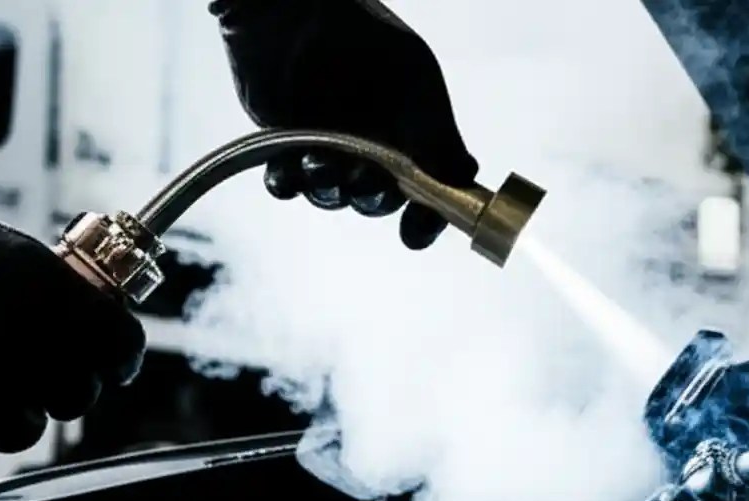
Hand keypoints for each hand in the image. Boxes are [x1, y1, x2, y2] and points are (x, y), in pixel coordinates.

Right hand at [0, 203, 145, 472]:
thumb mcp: (16, 252)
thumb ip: (68, 292)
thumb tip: (108, 322)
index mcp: (52, 295)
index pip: (122, 345)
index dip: (120, 355)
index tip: (112, 360)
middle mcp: (24, 344)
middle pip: (80, 396)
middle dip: (63, 384)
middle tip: (34, 364)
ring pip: (25, 430)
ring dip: (8, 412)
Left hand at [211, 0, 478, 249]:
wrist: (291, 8)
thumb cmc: (362, 33)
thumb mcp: (413, 77)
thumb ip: (436, 132)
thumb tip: (464, 178)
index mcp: (412, 137)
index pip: (430, 195)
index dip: (426, 220)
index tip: (415, 230)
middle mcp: (374, 149)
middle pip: (379, 202)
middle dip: (370, 198)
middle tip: (362, 177)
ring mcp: (330, 149)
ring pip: (333, 197)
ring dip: (327, 189)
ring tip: (317, 160)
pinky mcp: (286, 145)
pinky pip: (288, 183)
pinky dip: (286, 183)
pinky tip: (284, 171)